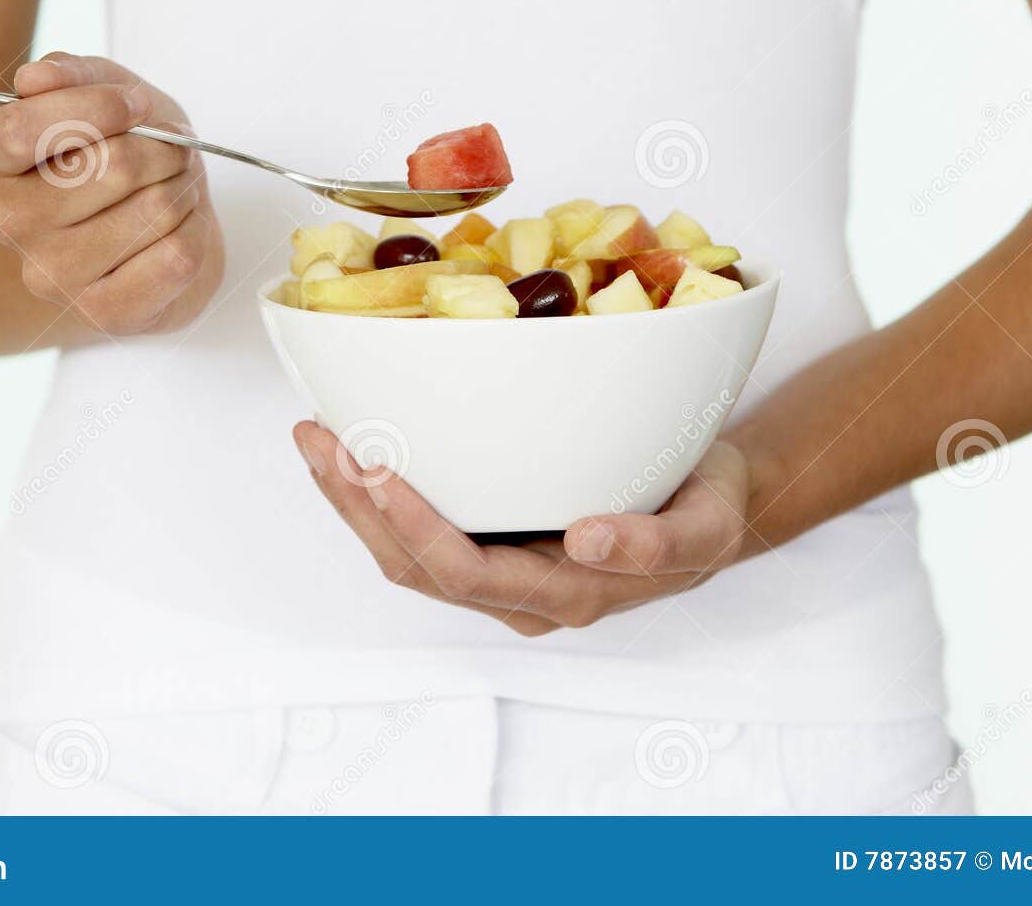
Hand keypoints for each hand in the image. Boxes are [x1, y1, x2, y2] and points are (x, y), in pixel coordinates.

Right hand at [0, 53, 224, 335]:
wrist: (162, 232)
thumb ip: (72, 73)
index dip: (94, 108)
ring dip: (184, 190)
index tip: (138, 104)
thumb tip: (35, 78)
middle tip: (173, 154)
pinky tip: (179, 233)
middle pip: (113, 167)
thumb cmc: (129, 157)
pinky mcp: (102, 313)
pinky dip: (196, 234)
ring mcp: (52, 274)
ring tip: (174, 192)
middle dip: (165, 149)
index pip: (19, 130)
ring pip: (155, 210)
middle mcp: (10, 222)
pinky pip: (177, 257)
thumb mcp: (105, 93)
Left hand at [293, 421, 752, 635]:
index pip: (460, 571)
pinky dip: (379, 489)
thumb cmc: (706, 508)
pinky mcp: (494, 536)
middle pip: (412, 564)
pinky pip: (422, 525)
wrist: (713, 503)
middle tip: (319, 437)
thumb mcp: (706, 527)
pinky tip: (356, 446)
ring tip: (317, 438)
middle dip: (356, 505)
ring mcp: (501, 567)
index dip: (407, 524)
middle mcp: (519, 592)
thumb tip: (587, 538)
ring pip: (405, 551)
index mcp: (561, 594)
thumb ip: (654, 545)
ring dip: (353, 498)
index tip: (371, 465)